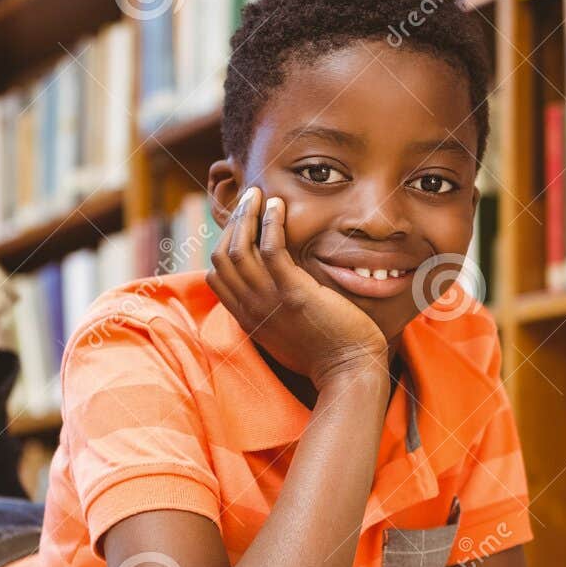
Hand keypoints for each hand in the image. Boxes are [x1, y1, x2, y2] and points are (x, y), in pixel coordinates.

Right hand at [208, 186, 388, 387]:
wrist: (348, 372)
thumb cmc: (326, 352)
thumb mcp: (287, 332)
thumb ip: (274, 311)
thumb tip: (277, 289)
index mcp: (248, 318)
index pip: (217, 275)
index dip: (225, 244)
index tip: (243, 225)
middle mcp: (251, 309)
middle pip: (221, 257)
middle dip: (232, 222)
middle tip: (248, 199)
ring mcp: (269, 302)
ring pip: (239, 249)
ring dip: (247, 216)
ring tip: (258, 195)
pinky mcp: (294, 294)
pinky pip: (271, 250)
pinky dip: (270, 223)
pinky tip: (277, 206)